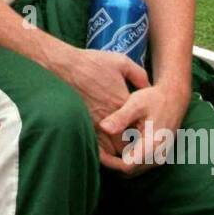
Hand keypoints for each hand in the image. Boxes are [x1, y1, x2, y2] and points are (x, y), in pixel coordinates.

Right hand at [44, 44, 148, 163]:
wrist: (65, 66)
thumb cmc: (92, 63)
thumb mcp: (122, 62)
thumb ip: (140, 75)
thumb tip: (148, 87)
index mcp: (124, 103)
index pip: (141, 127)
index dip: (144, 132)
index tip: (143, 129)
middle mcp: (112, 117)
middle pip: (128, 144)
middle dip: (132, 146)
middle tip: (132, 142)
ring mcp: (96, 124)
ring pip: (112, 150)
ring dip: (117, 150)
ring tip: (119, 146)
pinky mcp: (83, 126)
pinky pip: (95, 149)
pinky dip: (102, 153)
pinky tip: (104, 150)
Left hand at [97, 83, 191, 176]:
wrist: (175, 97)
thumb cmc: (154, 98)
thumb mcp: (135, 103)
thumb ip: (120, 117)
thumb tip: (103, 128)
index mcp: (153, 146)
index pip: (127, 167)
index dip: (108, 162)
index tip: (95, 151)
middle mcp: (158, 156)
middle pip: (129, 172)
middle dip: (111, 164)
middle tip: (95, 149)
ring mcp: (160, 157)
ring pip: (134, 171)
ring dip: (117, 163)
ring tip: (102, 149)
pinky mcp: (158, 155)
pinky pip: (139, 165)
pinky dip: (125, 160)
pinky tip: (114, 147)